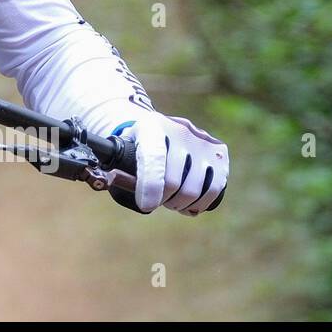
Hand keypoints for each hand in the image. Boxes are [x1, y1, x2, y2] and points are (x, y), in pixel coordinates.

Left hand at [108, 109, 228, 215]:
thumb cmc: (137, 146)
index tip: (146, 205)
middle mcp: (180, 130)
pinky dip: (200, 203)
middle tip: (156, 200)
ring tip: (171, 201)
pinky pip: (215, 188)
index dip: (149, 186)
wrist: (161, 128)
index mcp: (151, 126)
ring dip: (180, 203)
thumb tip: (112, 184)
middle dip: (163, 199)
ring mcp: (202, 140)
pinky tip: (190, 204)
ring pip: (194, 189)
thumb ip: (119, 169)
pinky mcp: (219, 152)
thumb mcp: (123, 150)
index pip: (153, 158)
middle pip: (174, 181)